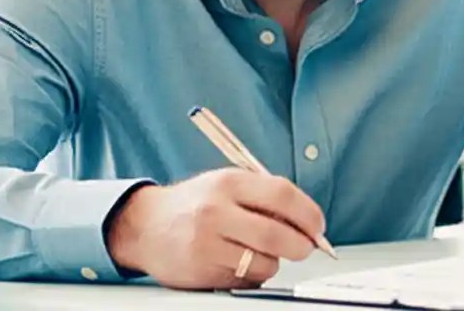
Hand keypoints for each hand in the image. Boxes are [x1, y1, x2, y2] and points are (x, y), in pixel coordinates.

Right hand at [105, 169, 326, 289]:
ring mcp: (206, 243)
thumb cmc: (197, 204)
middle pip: (278, 235)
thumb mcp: (229, 185)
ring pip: (265, 263)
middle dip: (302, 246)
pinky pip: (245, 281)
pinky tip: (236, 262)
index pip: (283, 195)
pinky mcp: (200, 271)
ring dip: (273, 262)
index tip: (318, 227)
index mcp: (229, 182)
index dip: (309, 214)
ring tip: (258, 252)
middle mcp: (216, 211)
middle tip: (305, 248)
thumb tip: (310, 224)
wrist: (145, 226)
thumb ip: (267, 198)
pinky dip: (252, 276)